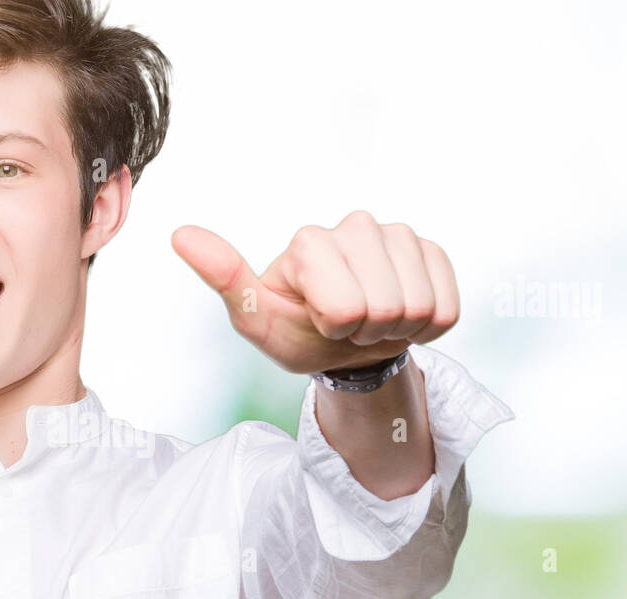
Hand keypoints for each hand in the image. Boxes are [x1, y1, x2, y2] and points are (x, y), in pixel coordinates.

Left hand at [171, 210, 458, 373]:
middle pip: (386, 307)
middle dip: (367, 331)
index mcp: (309, 241)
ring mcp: (398, 234)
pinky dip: (427, 326)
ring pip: (420, 306)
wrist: (344, 345)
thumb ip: (225, 278)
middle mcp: (355, 224)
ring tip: (369, 321)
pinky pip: (447, 307)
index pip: (345, 309)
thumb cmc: (296, 331)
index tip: (319, 321)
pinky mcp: (432, 251)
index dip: (335, 330)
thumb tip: (179, 233)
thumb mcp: (257, 318)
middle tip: (346, 326)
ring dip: (397, 329)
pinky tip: (400, 315)